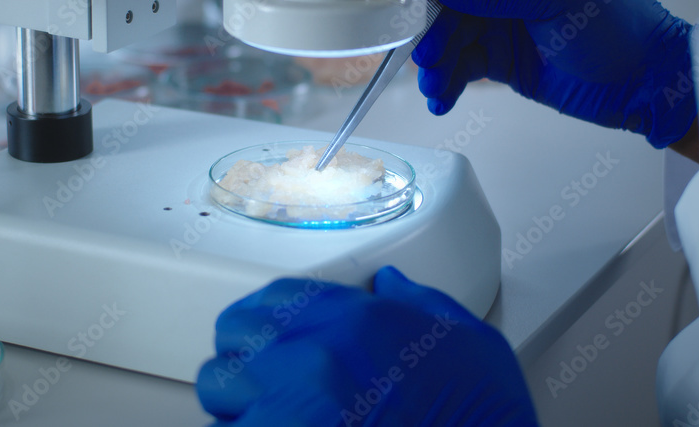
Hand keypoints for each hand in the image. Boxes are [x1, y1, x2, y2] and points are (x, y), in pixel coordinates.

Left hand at [196, 267, 537, 425]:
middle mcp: (308, 356)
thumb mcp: (462, 335)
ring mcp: (287, 409)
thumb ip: (413, 303)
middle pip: (232, 337)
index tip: (275, 333)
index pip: (271, 297)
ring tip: (270, 412)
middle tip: (270, 374)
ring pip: (218, 390)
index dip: (271, 317)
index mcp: (351, 318)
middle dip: (247, 353)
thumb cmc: (480, 412)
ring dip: (238, 399)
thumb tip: (388, 286)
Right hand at [413, 0, 695, 147]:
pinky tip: (444, 96)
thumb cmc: (622, 26)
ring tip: (435, 84)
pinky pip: (465, 64)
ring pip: (454, 34)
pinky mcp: (504, 57)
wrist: (646, 83)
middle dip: (436, 27)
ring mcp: (507, 19)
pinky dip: (451, 81)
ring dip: (439, 60)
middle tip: (428, 52)